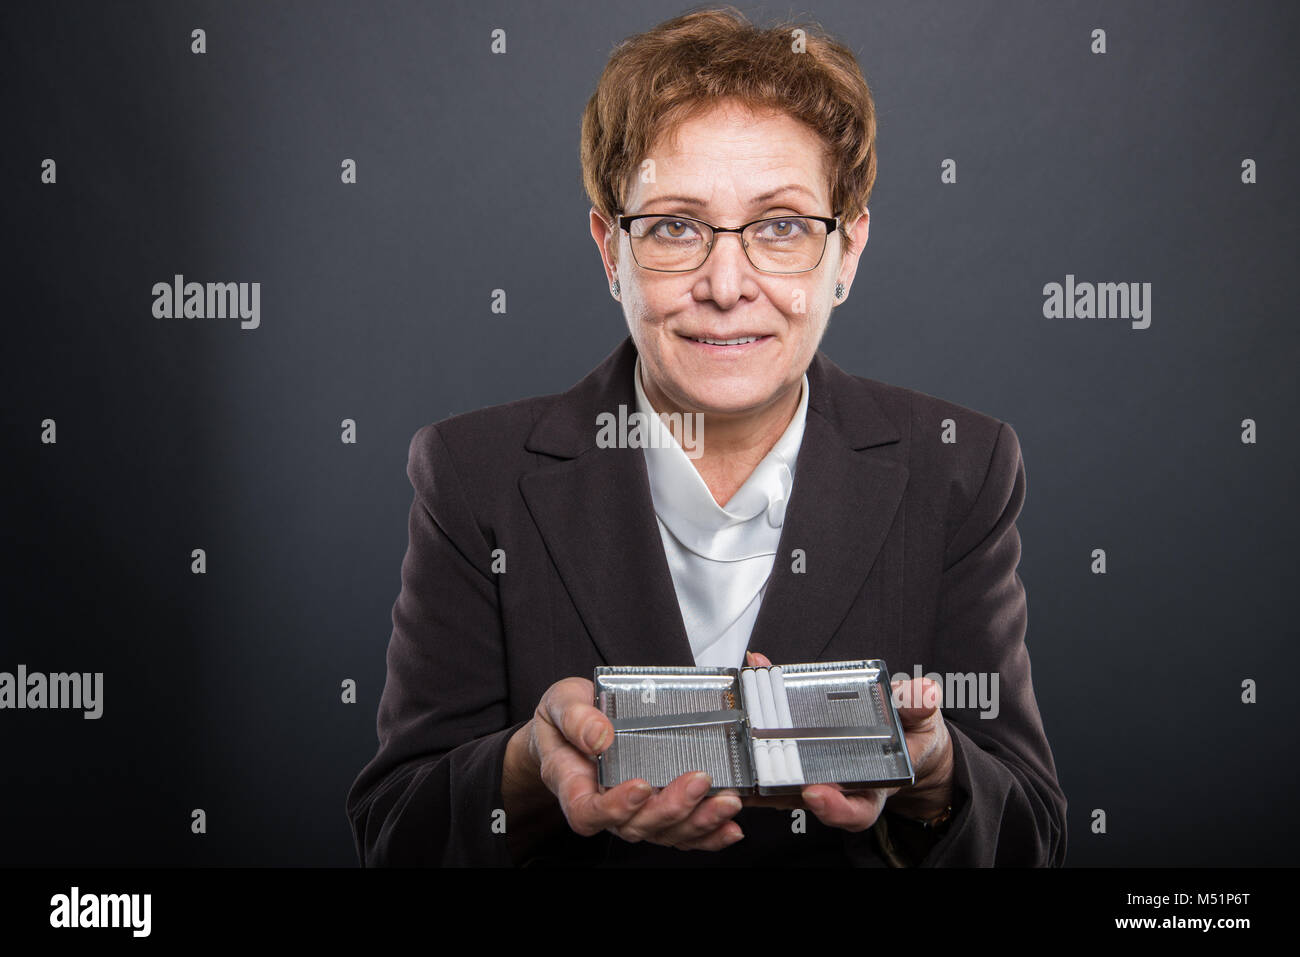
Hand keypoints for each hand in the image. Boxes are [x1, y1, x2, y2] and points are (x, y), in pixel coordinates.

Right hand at [510, 676, 745, 850]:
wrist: (574, 724)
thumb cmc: (565, 718)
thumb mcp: (560, 704)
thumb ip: (574, 718)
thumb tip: (599, 736)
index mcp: (574, 786)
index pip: (589, 813)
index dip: (616, 808)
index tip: (640, 786)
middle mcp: (606, 806)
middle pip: (637, 826)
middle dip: (672, 808)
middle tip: (699, 781)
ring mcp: (634, 811)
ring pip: (664, 831)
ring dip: (699, 822)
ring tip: (727, 802)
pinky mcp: (657, 808)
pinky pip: (681, 830)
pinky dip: (708, 833)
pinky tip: (730, 827)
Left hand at [738, 652, 953, 830]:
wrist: (902, 736)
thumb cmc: (910, 734)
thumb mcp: (922, 721)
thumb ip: (919, 707)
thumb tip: (920, 693)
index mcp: (872, 789)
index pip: (853, 811)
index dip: (834, 807)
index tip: (816, 793)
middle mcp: (838, 787)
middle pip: (804, 798)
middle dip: (777, 788)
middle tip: (758, 774)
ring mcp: (813, 773)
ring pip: (779, 779)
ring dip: (755, 763)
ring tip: (738, 741)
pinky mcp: (795, 754)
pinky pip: (773, 747)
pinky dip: (757, 725)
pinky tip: (746, 695)